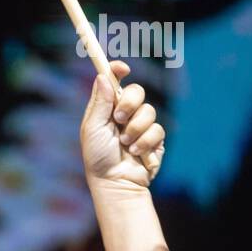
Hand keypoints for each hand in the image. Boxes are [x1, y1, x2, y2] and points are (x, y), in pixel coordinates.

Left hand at [81, 60, 164, 188]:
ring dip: (136, 129)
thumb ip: (101, 103)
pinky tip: (136, 153)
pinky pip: (158, 129)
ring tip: (125, 144)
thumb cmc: (98, 157)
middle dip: (130, 103)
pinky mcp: (154, 138)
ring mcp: (140, 125)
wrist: (115, 182)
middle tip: (119, 119)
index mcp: (106, 108)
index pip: (114, 82)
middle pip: (137, 91)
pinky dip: (145, 142)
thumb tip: (103, 76)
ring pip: (149, 110)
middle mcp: (124, 113)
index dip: (117, 70)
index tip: (122, 68)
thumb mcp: (94, 128)